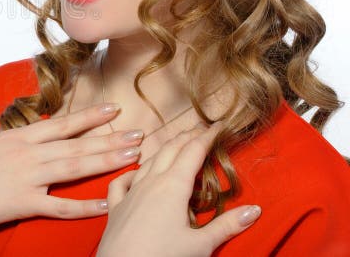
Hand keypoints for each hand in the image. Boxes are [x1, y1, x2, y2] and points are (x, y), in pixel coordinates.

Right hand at [0, 103, 143, 234]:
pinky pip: (59, 205)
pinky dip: (84, 205)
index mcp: (22, 137)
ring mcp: (27, 177)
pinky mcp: (23, 202)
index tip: (115, 109)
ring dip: (106, 161)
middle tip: (140, 135)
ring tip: (133, 157)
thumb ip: (25, 142)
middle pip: (77, 144)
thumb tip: (48, 136)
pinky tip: (106, 202)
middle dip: (111, 139)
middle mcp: (28, 153)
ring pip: (74, 167)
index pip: (63, 124)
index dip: (91, 117)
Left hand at [97, 123, 260, 256]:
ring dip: (162, 150)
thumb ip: (227, 225)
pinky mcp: (115, 207)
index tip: (218, 125)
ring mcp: (130, 193)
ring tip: (174, 144)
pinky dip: (130, 172)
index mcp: (173, 186)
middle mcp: (150, 183)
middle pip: (170, 151)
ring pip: (147, 162)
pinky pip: (121, 182)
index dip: (206, 136)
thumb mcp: (201, 245)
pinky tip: (134, 172)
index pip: (193, 152)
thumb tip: (255, 209)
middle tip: (199, 129)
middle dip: (186, 137)